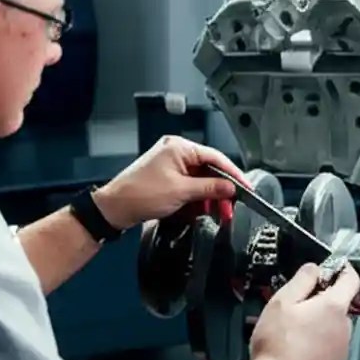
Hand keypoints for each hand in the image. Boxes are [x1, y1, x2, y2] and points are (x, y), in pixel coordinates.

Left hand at [93, 135, 249, 229]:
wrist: (114, 208)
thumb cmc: (140, 194)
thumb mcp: (182, 192)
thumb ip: (211, 188)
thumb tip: (231, 187)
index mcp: (180, 147)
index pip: (216, 158)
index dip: (233, 174)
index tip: (245, 187)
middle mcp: (176, 151)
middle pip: (209, 169)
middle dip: (220, 190)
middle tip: (230, 206)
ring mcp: (171, 164)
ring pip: (201, 179)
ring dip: (209, 196)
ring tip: (217, 212)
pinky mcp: (167, 176)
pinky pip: (190, 184)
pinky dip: (197, 197)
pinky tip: (202, 209)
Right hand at [249, 263, 359, 359]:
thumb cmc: (278, 342)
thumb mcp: (282, 302)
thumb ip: (302, 280)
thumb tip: (315, 268)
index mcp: (334, 307)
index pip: (351, 280)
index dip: (344, 270)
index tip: (333, 268)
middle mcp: (345, 326)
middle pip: (339, 305)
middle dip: (323, 301)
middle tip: (298, 306)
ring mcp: (343, 348)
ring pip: (334, 327)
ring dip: (321, 324)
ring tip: (294, 332)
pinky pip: (331, 346)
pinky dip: (320, 344)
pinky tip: (299, 350)